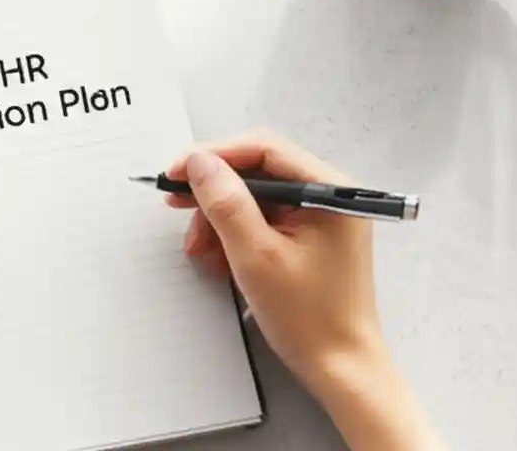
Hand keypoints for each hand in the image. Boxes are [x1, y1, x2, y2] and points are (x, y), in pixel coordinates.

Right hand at [168, 131, 442, 450]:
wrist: (341, 368)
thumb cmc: (310, 318)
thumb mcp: (256, 256)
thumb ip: (226, 203)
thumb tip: (199, 162)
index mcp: (330, 190)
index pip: (264, 149)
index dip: (214, 155)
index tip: (176, 171)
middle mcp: (328, 195)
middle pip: (258, 170)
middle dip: (214, 191)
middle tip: (176, 205)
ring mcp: (319, 216)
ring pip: (254, 196)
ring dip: (219, 217)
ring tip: (199, 248)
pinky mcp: (308, 236)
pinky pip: (262, 219)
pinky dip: (235, 234)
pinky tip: (218, 257)